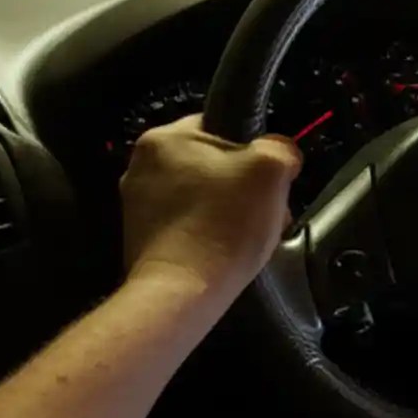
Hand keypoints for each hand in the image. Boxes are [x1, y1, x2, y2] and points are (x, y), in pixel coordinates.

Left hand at [120, 115, 301, 296]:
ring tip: (247, 233)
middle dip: (241, 183)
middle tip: (263, 207)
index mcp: (162, 138)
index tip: (268, 175)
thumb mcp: (271, 169)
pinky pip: (187, 224)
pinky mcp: (140, 239)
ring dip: (227, 210)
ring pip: (201, 195)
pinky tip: (225, 250)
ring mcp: (136, 206)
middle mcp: (140, 167)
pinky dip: (208, 233)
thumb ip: (280, 147)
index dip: (252, 148)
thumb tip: (280, 153)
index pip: (219, 125)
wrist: (183, 292)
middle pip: (211, 163)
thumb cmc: (223, 224)